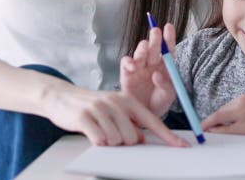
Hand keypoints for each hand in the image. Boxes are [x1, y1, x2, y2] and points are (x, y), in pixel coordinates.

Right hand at [45, 82, 188, 146]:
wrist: (61, 97)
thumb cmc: (91, 106)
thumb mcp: (114, 110)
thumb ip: (130, 122)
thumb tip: (141, 140)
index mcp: (128, 100)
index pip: (152, 121)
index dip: (168, 136)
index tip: (182, 147)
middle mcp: (116, 102)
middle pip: (133, 138)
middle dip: (123, 143)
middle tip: (110, 133)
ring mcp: (100, 108)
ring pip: (117, 141)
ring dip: (108, 143)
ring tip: (99, 130)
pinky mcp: (85, 117)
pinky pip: (99, 141)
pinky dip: (97, 142)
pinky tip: (91, 132)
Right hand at [119, 24, 177, 117]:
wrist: (145, 116)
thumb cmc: (159, 103)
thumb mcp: (168, 96)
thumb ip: (165, 85)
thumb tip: (157, 75)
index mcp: (165, 66)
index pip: (168, 49)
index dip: (169, 38)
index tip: (169, 27)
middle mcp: (152, 64)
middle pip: (154, 48)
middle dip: (155, 39)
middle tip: (156, 31)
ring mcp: (139, 68)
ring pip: (140, 53)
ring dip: (142, 49)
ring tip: (145, 47)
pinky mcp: (127, 74)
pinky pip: (126, 64)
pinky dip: (128, 62)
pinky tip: (132, 65)